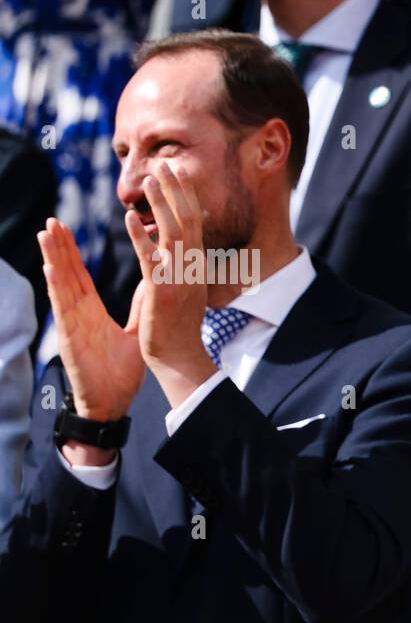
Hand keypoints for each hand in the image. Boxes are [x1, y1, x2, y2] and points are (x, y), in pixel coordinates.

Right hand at [37, 218, 145, 426]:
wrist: (113, 402)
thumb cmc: (121, 373)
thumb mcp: (134, 332)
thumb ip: (140, 308)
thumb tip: (151, 285)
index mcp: (91, 311)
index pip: (81, 275)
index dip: (73, 253)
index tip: (66, 229)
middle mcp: (78, 313)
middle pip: (67, 274)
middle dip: (59, 247)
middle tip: (52, 220)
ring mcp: (72, 323)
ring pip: (61, 284)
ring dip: (53, 258)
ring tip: (45, 233)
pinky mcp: (69, 336)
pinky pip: (62, 307)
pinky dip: (55, 286)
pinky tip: (50, 266)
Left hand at [123, 163, 215, 405]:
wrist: (179, 356)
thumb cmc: (178, 326)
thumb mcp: (186, 289)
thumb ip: (183, 265)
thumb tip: (178, 246)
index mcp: (196, 267)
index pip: (194, 224)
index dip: (186, 197)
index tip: (178, 174)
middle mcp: (192, 268)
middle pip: (187, 221)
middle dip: (176, 191)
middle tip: (166, 165)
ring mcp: (180, 278)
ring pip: (173, 233)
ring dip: (162, 203)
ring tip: (150, 178)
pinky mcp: (162, 290)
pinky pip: (151, 258)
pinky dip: (141, 236)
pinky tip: (131, 218)